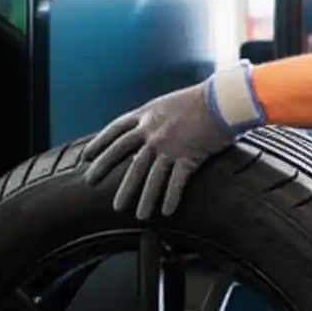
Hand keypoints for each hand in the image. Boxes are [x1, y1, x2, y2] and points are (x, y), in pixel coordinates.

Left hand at [84, 61, 265, 218]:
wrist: (225, 100)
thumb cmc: (205, 97)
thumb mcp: (172, 101)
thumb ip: (158, 116)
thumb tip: (149, 128)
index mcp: (147, 115)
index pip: (115, 130)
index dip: (99, 143)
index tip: (86, 156)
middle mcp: (152, 132)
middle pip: (124, 156)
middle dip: (105, 171)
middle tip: (92, 185)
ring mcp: (169, 146)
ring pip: (148, 176)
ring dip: (140, 197)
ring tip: (134, 214)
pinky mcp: (188, 158)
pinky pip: (175, 183)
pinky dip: (169, 198)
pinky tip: (165, 212)